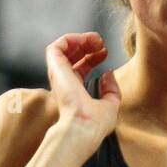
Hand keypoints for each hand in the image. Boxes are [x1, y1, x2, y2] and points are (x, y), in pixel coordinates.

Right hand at [45, 32, 121, 155]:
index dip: (93, 57)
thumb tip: (108, 74)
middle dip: (87, 45)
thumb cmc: (94, 125)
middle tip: (101, 43)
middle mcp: (65, 82)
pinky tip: (86, 40)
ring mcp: (59, 75)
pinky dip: (72, 38)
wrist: (83, 128)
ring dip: (81, 39)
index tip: (105, 53)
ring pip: (63, 48)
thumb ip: (111, 90)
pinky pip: (57, 45)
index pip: (80, 67)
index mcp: (76, 91)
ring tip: (96, 39)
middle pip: (72, 55)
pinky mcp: (55, 68)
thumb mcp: (111, 106)